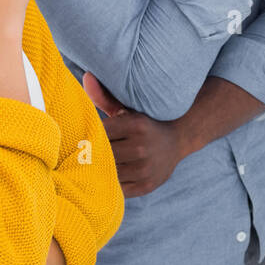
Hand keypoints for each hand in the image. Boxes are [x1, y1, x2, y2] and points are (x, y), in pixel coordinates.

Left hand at [83, 72, 187, 197]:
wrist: (178, 140)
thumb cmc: (144, 123)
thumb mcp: (127, 109)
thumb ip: (104, 96)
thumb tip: (86, 76)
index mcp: (136, 125)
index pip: (99, 133)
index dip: (92, 135)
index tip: (88, 135)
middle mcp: (142, 147)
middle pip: (102, 154)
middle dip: (95, 152)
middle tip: (88, 152)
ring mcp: (145, 168)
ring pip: (108, 172)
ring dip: (102, 168)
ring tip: (100, 163)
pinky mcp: (146, 185)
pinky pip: (118, 187)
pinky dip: (113, 182)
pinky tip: (113, 174)